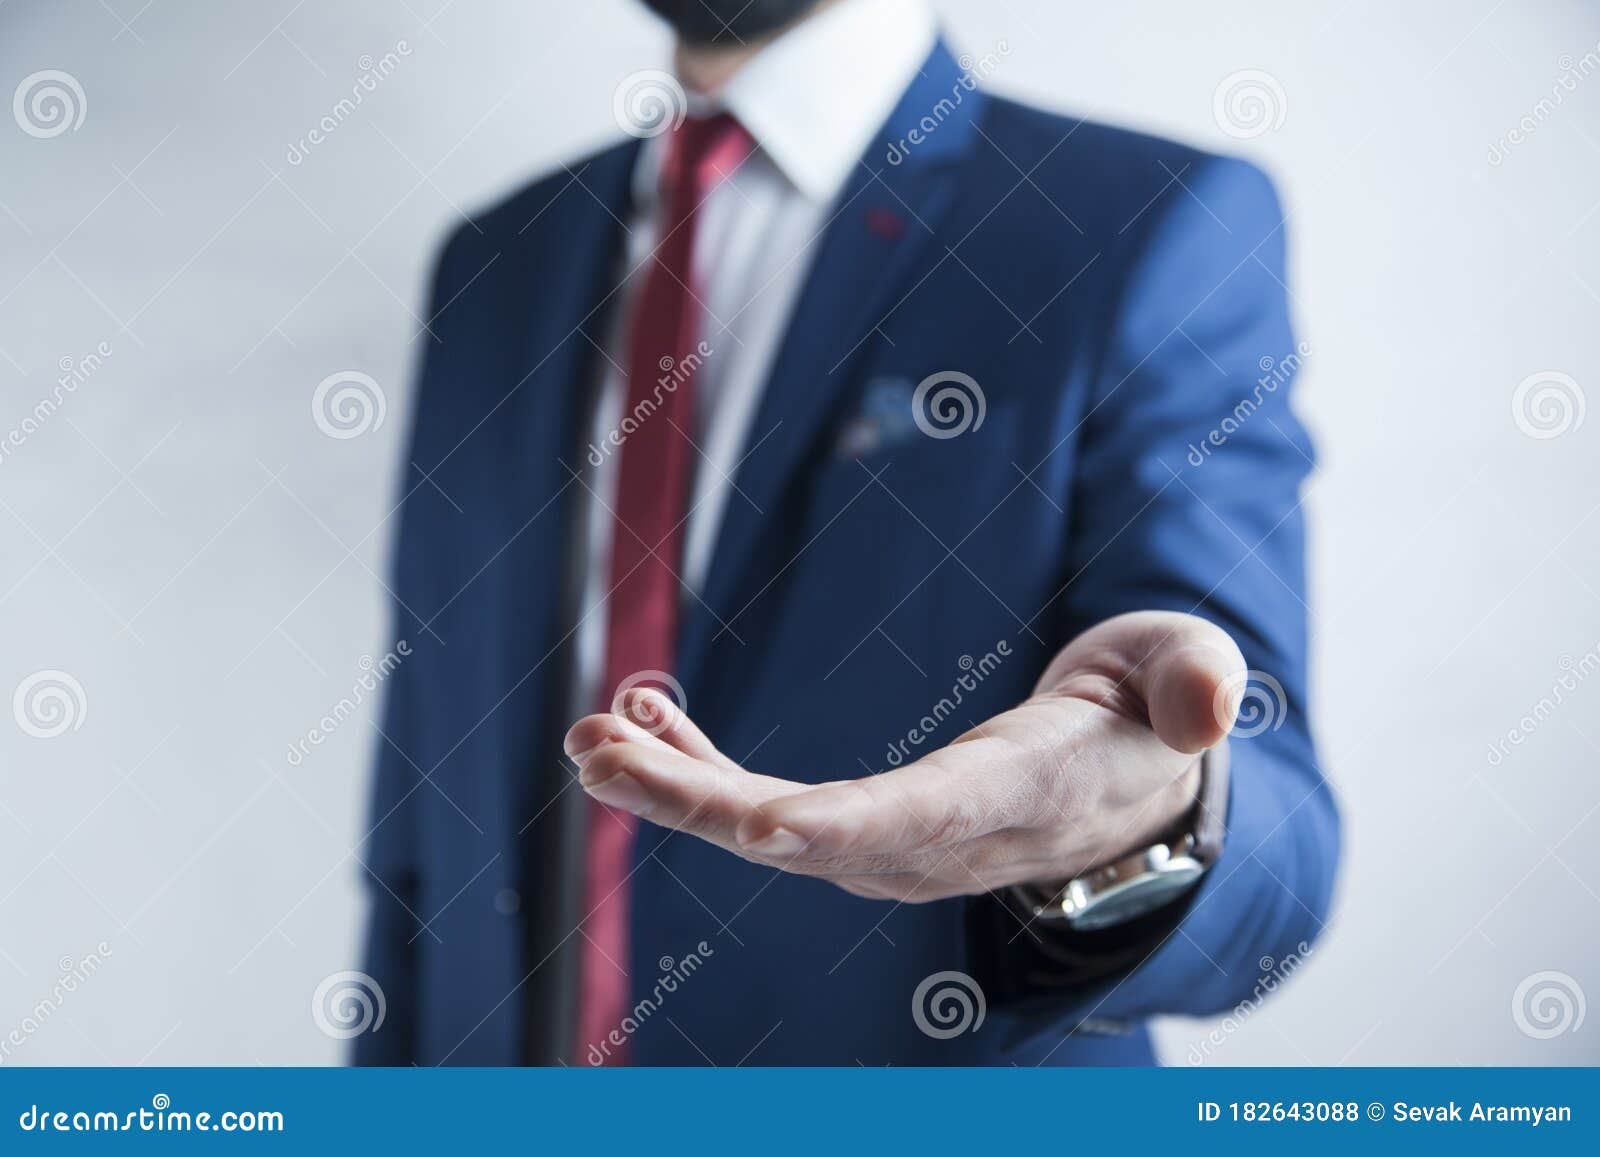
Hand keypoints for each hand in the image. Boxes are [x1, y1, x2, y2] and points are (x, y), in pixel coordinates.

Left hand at [564, 611, 1244, 901]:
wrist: (1126, 782)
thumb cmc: (1149, 717)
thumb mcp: (1186, 678)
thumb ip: (1194, 683)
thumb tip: (1203, 708)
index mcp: (1021, 798)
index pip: (924, 822)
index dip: (841, 830)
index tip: (754, 827)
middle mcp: (943, 838)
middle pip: (812, 836)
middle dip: (701, 802)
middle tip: (597, 753)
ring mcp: (897, 842)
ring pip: (772, 829)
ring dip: (678, 786)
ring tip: (594, 737)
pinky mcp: (867, 821)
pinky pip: (771, 806)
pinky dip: (704, 765)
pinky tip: (645, 719)